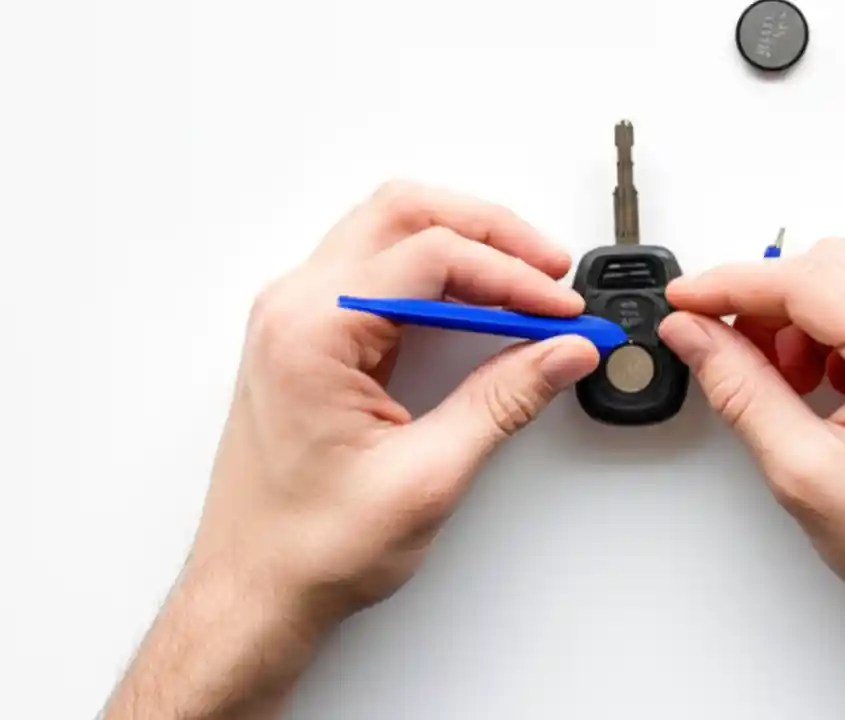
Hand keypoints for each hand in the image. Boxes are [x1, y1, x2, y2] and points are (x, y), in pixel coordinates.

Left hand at [104, 182, 599, 718]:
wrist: (254, 591)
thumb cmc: (310, 547)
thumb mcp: (428, 474)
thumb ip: (504, 399)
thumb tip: (564, 351)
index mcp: (310, 330)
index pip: (431, 255)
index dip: (512, 275)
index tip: (561, 311)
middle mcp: (295, 307)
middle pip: (405, 214)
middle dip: (490, 232)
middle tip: (550, 270)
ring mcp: (297, 318)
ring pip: (391, 232)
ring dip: (465, 246)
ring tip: (526, 284)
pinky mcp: (310, 338)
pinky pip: (381, 275)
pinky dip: (440, 278)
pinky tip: (481, 308)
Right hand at [661, 238, 844, 717]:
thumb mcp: (809, 475)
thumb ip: (742, 390)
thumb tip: (695, 333)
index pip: (808, 282)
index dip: (733, 286)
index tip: (685, 299)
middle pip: (832, 266)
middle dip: (768, 305)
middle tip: (730, 352)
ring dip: (805, 317)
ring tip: (791, 383)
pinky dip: (844, 325)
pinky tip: (833, 381)